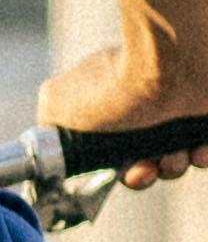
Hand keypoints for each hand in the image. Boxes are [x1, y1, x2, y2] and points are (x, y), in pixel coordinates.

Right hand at [36, 36, 207, 182]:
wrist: (174, 67)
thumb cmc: (114, 86)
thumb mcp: (56, 102)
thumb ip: (49, 123)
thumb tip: (52, 145)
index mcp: (106, 104)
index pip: (106, 149)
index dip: (110, 169)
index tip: (117, 173)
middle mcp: (140, 107)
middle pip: (141, 159)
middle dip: (143, 173)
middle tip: (145, 170)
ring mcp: (176, 112)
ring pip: (174, 157)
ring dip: (172, 166)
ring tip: (173, 155)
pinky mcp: (203, 117)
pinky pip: (202, 149)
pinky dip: (201, 154)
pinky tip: (197, 150)